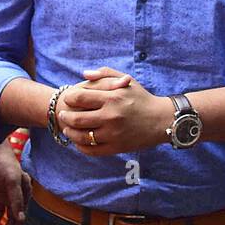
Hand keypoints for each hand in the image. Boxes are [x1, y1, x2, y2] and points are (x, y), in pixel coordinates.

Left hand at [0, 139, 30, 224]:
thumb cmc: (4, 164)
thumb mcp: (12, 180)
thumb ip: (16, 199)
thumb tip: (21, 218)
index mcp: (25, 194)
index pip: (23, 217)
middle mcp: (19, 197)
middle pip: (17, 219)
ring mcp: (9, 196)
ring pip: (9, 217)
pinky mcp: (0, 194)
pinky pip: (0, 209)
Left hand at [56, 66, 171, 154]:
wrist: (161, 120)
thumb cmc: (142, 98)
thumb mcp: (126, 80)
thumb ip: (104, 74)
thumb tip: (83, 75)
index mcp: (112, 98)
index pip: (79, 97)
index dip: (69, 98)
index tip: (68, 99)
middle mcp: (111, 116)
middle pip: (76, 118)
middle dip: (65, 116)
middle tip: (63, 115)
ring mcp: (113, 134)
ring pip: (81, 136)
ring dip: (70, 133)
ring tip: (68, 129)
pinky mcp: (116, 147)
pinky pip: (92, 150)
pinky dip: (81, 147)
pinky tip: (79, 141)